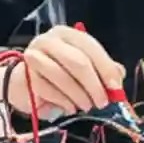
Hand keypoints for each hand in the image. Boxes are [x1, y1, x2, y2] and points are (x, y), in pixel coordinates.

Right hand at [4, 25, 124, 117]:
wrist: (24, 84)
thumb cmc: (58, 74)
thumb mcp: (83, 69)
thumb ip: (102, 70)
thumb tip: (119, 76)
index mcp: (67, 34)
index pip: (90, 47)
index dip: (105, 67)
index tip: (115, 87)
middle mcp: (49, 40)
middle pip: (77, 61)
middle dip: (93, 84)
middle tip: (102, 102)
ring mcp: (34, 56)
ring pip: (62, 76)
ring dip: (78, 95)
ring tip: (86, 106)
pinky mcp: (26, 75)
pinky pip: (48, 90)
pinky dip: (63, 101)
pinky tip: (70, 108)